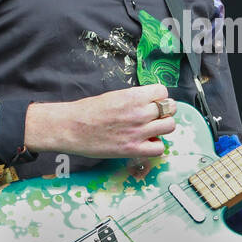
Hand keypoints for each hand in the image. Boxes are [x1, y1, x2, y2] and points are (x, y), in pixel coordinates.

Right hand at [24, 84, 177, 158]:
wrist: (70, 127)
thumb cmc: (88, 110)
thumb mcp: (114, 96)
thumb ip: (134, 98)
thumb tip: (149, 102)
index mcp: (133, 96)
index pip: (163, 91)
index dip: (159, 97)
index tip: (153, 102)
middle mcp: (139, 113)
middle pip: (171, 108)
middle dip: (164, 111)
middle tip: (154, 116)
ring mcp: (138, 132)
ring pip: (169, 126)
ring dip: (162, 127)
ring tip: (151, 129)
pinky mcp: (133, 149)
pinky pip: (160, 148)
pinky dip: (156, 146)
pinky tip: (146, 143)